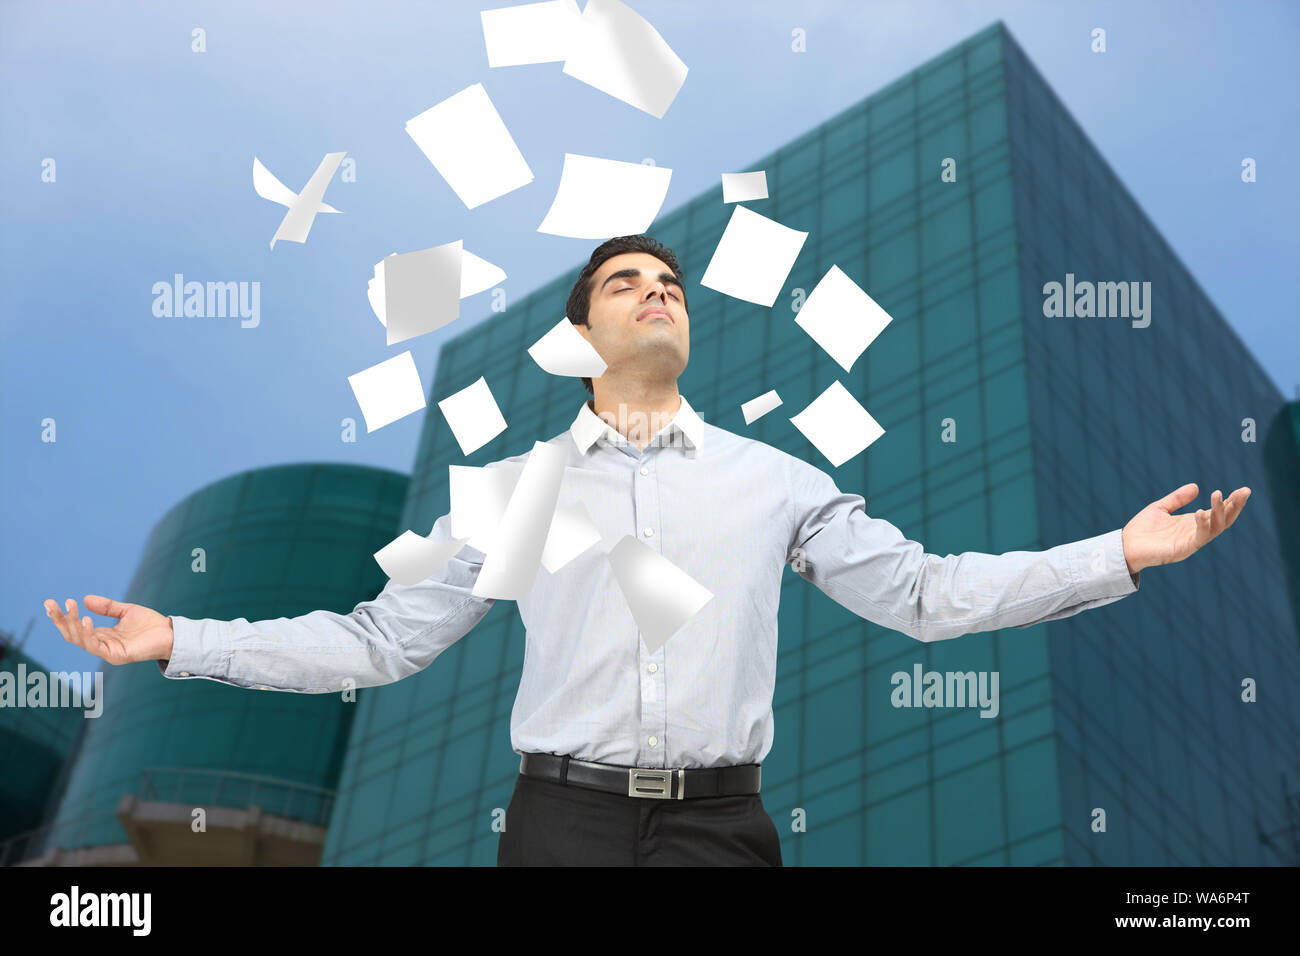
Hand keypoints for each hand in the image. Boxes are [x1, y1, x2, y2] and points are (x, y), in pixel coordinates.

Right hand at [43, 595, 173, 665]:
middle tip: (49, 604)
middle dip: (60, 620)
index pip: (76, 627)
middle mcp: (102, 644)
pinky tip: (85, 620)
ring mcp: (107, 651)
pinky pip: (95, 646)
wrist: (171, 634)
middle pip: (72, 634)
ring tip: (68, 608)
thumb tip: (84, 599)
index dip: (63, 617)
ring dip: (71, 624)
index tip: (52, 602)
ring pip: (80, 640)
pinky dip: (87, 634)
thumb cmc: (151, 625)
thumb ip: (106, 607)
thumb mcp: (126, 611)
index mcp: (102, 635)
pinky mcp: (116, 655)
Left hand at [1121, 484, 1249, 574]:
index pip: (1219, 513)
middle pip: (1224, 520)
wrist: (1125, 546)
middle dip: (1235, 506)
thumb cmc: (1141, 529)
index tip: (1242, 490)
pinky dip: (1203, 525)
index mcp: (1192, 523)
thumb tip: (1196, 487)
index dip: (1231, 502)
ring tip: (1218, 495)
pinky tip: (1202, 512)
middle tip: (1245, 491)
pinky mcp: (1182, 550)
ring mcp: (1190, 542)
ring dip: (1219, 512)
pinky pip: (1199, 538)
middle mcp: (1195, 533)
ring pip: (1215, 528)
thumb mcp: (1160, 508)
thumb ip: (1177, 498)